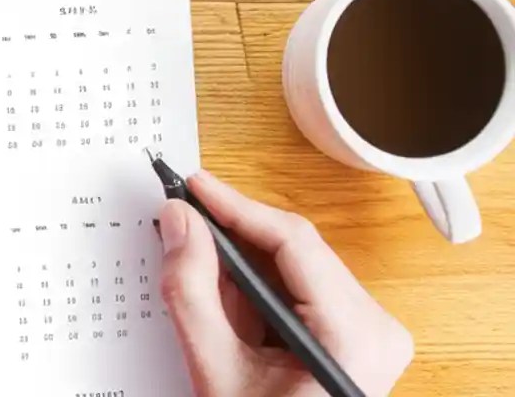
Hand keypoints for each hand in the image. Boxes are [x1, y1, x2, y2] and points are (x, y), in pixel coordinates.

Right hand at [158, 171, 412, 396]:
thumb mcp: (217, 369)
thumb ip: (192, 290)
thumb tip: (179, 223)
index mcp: (357, 336)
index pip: (293, 242)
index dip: (236, 207)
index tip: (194, 185)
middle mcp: (376, 327)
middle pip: (293, 250)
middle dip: (231, 233)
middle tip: (179, 214)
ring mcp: (367, 332)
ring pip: (292, 266)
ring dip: (239, 260)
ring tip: (191, 256)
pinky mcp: (350, 336)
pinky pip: (296, 290)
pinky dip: (253, 286)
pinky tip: (219, 289)